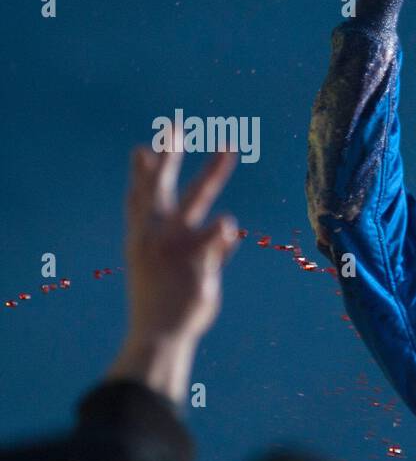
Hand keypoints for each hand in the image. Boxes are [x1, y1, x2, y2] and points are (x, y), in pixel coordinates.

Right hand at [106, 127, 239, 401]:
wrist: (158, 335)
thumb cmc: (163, 303)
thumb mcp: (171, 272)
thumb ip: (204, 244)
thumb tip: (230, 228)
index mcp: (142, 238)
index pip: (141, 197)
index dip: (144, 172)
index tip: (145, 145)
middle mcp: (155, 236)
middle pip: (161, 186)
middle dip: (169, 154)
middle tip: (175, 125)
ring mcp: (175, 248)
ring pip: (194, 201)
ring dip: (211, 173)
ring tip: (228, 148)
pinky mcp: (195, 264)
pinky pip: (213, 242)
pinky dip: (220, 233)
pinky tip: (228, 223)